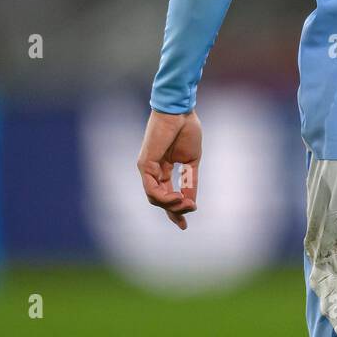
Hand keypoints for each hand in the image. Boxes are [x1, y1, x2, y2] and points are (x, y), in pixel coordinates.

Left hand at [137, 109, 201, 229]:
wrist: (181, 111)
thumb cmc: (187, 130)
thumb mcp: (192, 162)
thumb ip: (190, 182)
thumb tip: (192, 203)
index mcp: (164, 169)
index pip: (167, 195)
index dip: (175, 211)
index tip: (184, 225)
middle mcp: (153, 171)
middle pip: (160, 200)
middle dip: (175, 211)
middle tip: (190, 211)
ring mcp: (147, 168)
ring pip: (155, 198)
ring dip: (171, 206)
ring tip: (186, 204)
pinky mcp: (145, 164)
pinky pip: (151, 188)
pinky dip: (164, 197)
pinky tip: (176, 198)